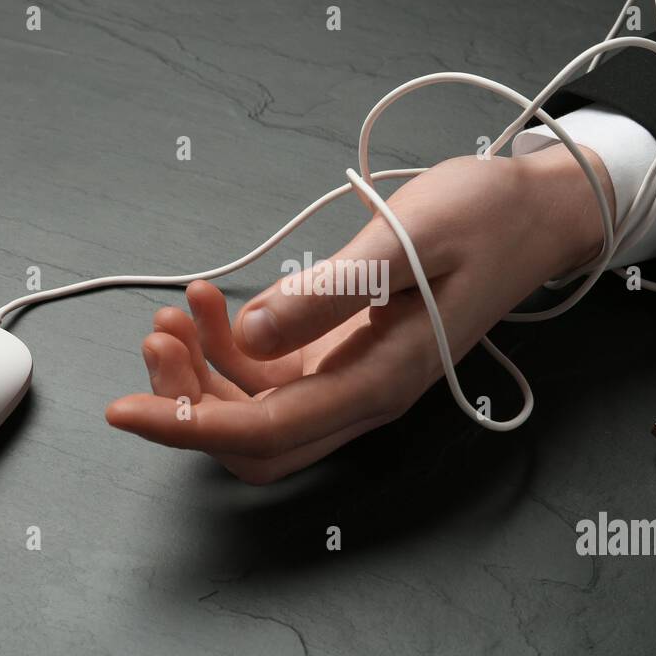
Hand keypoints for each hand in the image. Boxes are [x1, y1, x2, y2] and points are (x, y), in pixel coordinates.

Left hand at [105, 143, 613, 483]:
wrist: (533, 214)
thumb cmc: (483, 220)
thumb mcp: (406, 242)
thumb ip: (329, 292)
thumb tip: (250, 335)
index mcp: (378, 382)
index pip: (266, 431)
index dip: (186, 426)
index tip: (121, 410)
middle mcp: (362, 395)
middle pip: (254, 441)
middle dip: (190, 404)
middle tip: (157, 335)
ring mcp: (353, 377)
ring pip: (257, 412)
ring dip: (203, 372)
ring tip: (178, 308)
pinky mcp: (345, 353)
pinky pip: (274, 375)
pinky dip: (230, 346)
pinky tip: (211, 300)